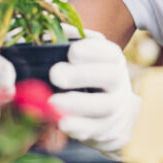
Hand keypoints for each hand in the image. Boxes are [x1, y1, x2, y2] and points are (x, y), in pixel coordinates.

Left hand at [49, 38, 140, 159]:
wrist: (110, 113)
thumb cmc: (86, 76)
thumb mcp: (83, 56)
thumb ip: (66, 42)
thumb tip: (45, 33)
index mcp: (112, 58)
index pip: (109, 51)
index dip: (91, 51)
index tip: (71, 52)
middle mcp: (117, 80)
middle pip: (110, 76)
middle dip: (82, 75)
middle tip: (55, 75)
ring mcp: (114, 106)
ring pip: (104, 105)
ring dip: (78, 103)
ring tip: (53, 102)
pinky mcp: (105, 128)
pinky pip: (95, 129)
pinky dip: (78, 126)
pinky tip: (62, 123)